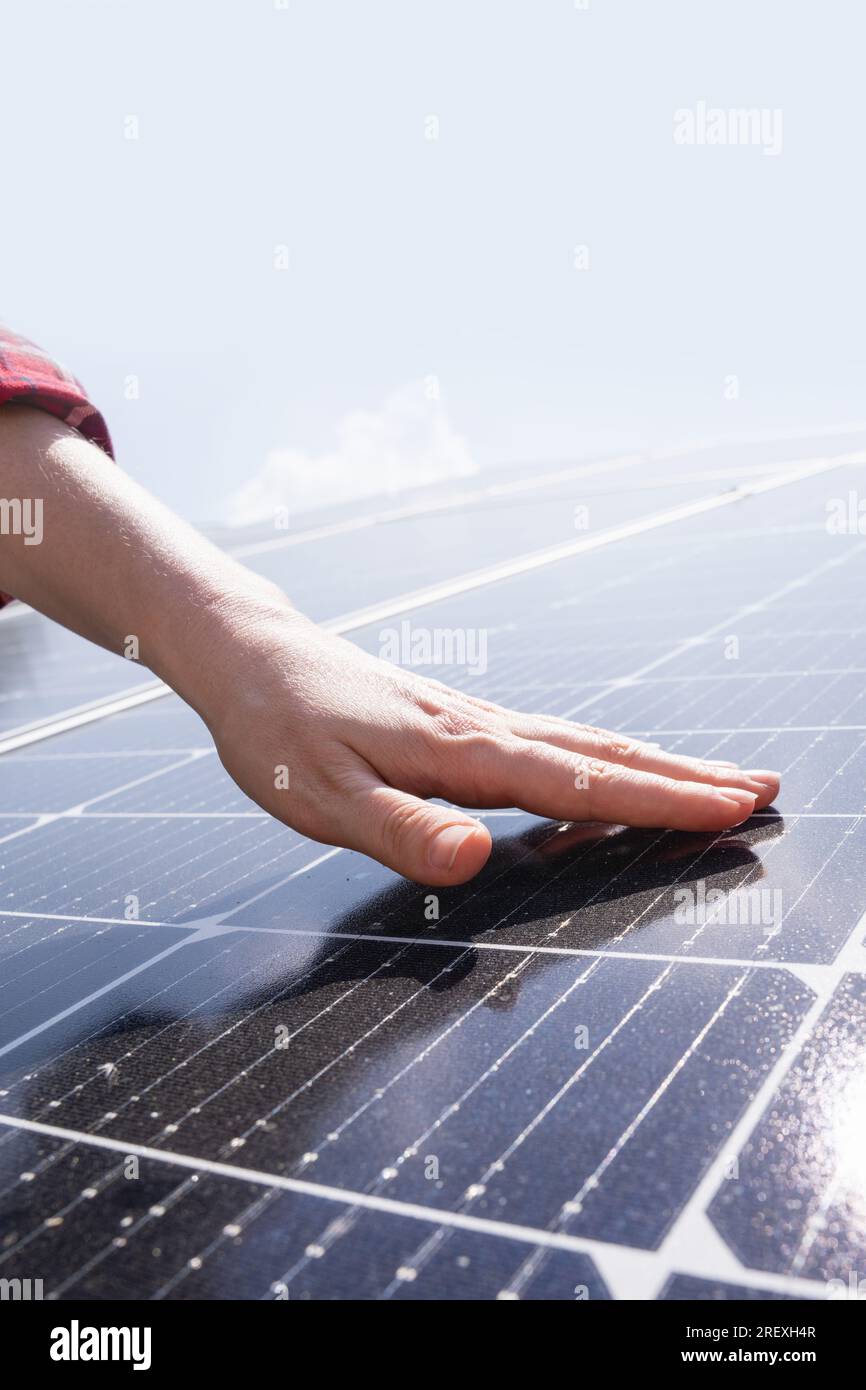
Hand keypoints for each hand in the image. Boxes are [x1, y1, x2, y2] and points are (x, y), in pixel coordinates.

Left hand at [201, 605, 779, 885]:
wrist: (250, 656)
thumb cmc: (279, 729)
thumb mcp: (321, 796)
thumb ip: (401, 831)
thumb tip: (478, 859)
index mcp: (460, 752)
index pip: (579, 781)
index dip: (659, 800)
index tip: (731, 810)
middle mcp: (481, 728)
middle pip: (602, 753)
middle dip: (685, 776)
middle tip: (763, 790)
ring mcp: (473, 720)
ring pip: (583, 742)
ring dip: (654, 762)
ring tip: (715, 780)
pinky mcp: (458, 722)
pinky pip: (551, 742)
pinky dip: (603, 757)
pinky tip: (609, 774)